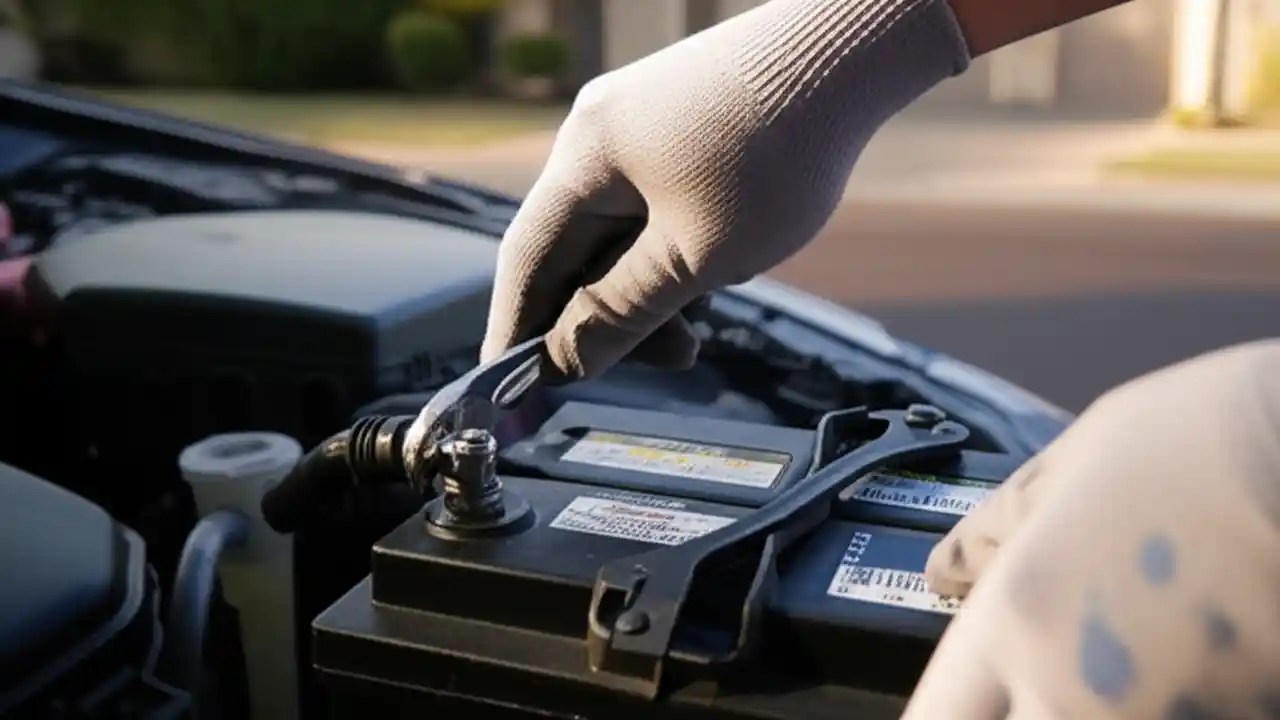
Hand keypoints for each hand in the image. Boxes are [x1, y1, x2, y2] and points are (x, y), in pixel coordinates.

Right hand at [480, 0, 968, 378]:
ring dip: (648, 285)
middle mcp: (597, 131)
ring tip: (704, 317)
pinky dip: (672, 248)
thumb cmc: (779, 151)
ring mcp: (638, 122)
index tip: (511, 388)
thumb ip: (623, 312)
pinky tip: (718, 264)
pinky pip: (652, 203)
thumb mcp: (697, 256)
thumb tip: (567, 360)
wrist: (854, 51)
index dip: (515, 329)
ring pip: (619, 229)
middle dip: (606, 314)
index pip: (526, 259)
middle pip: (574, 247)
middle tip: (663, 361)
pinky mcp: (680, 122)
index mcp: (583, 158)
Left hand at [905, 340, 1279, 718]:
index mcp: (1017, 623)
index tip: (963, 703)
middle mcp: (1077, 693)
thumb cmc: (1198, 443)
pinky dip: (1174, 705)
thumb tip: (944, 573)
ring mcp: (1164, 719)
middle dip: (1024, 716)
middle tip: (1036, 685)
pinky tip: (1183, 667)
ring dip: (1100, 711)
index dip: (940, 716)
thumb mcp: (1064, 467)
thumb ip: (991, 535)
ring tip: (1127, 659)